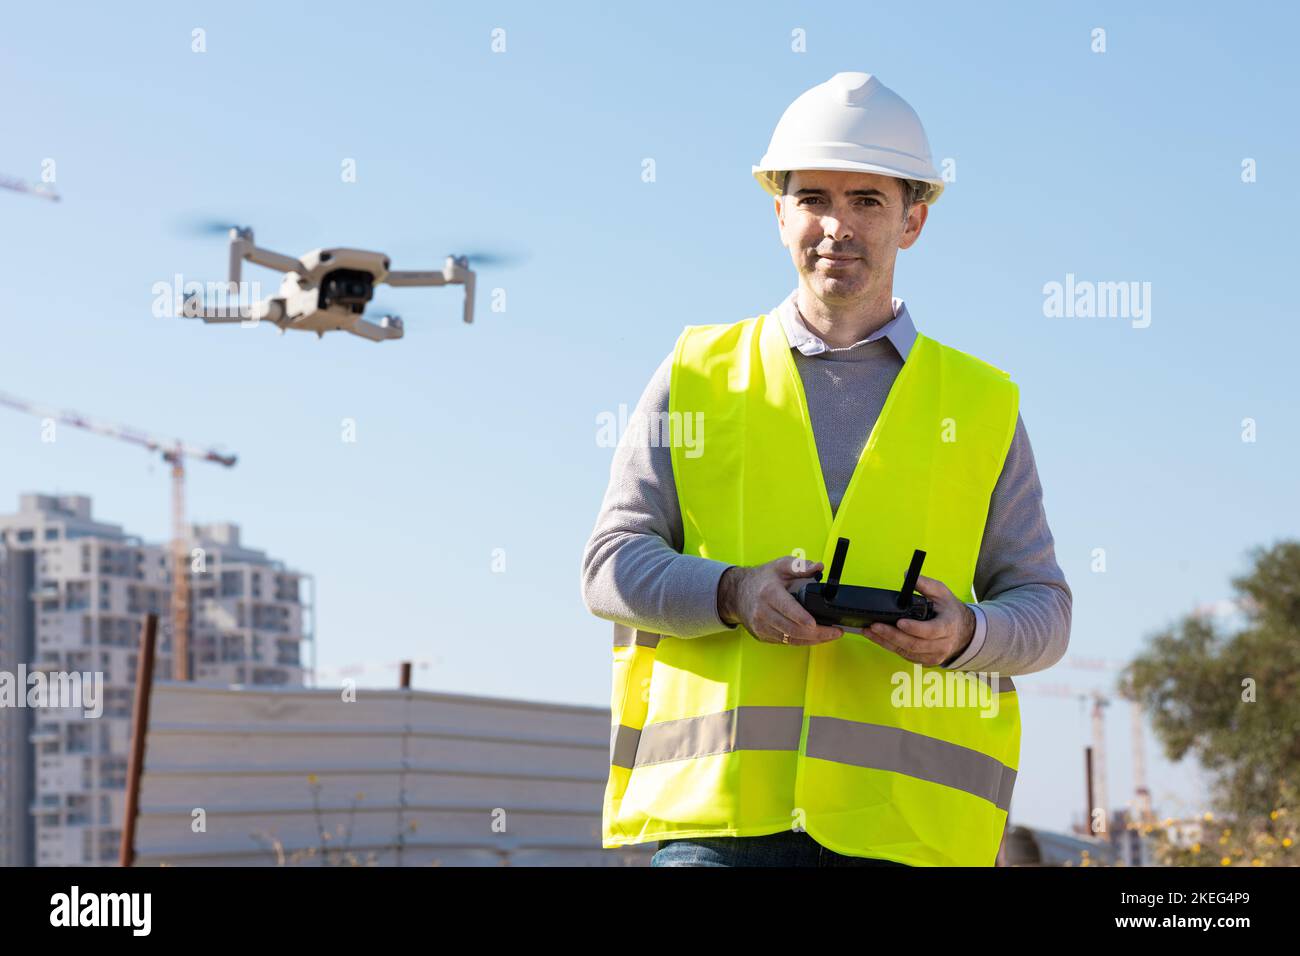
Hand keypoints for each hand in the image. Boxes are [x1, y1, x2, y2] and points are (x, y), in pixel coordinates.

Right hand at [717, 555, 843, 645]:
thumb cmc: (762, 579)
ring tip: (830, 636)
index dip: (801, 617)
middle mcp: (763, 612)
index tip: (815, 623)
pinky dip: (802, 641)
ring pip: (790, 639)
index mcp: (769, 593)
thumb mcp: (780, 566)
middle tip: (835, 632)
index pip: (786, 608)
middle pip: (792, 628)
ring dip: (812, 640)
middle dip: (817, 633)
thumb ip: (800, 566)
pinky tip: (815, 638)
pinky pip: (785, 642)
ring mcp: (762, 626)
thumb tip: (818, 567)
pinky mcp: (763, 636)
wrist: (737, 593)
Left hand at [862, 574, 973, 666]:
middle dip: (892, 635)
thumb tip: (907, 575)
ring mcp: (933, 656)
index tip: (899, 622)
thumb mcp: (942, 593)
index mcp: (948, 627)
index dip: (914, 628)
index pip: (931, 631)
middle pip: (914, 644)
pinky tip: (876, 637)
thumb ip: (926, 584)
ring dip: (885, 642)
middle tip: (875, 626)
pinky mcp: (924, 661)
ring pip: (907, 652)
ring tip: (869, 631)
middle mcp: (942, 645)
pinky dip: (889, 646)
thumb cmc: (950, 611)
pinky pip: (904, 655)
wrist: (963, 632)